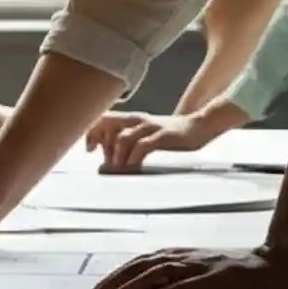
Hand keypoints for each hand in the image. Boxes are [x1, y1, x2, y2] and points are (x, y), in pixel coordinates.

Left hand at [85, 112, 218, 171]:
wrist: (199, 126)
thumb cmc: (169, 133)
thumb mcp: (144, 133)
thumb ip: (126, 139)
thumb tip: (106, 156)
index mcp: (131, 118)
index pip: (103, 118)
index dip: (91, 132)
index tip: (89, 148)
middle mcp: (137, 120)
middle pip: (108, 124)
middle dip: (99, 142)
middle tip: (101, 161)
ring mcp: (149, 127)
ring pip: (123, 138)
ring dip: (116, 156)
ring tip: (117, 170)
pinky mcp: (162, 136)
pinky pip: (142, 146)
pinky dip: (133, 159)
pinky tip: (133, 168)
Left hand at [93, 247, 287, 288]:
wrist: (277, 263)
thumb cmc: (240, 269)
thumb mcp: (204, 268)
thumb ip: (180, 275)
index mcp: (183, 255)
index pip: (143, 261)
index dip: (120, 272)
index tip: (101, 286)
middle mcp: (188, 257)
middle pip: (144, 265)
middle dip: (118, 278)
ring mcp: (202, 266)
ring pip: (160, 273)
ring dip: (135, 284)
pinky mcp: (218, 278)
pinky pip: (189, 286)